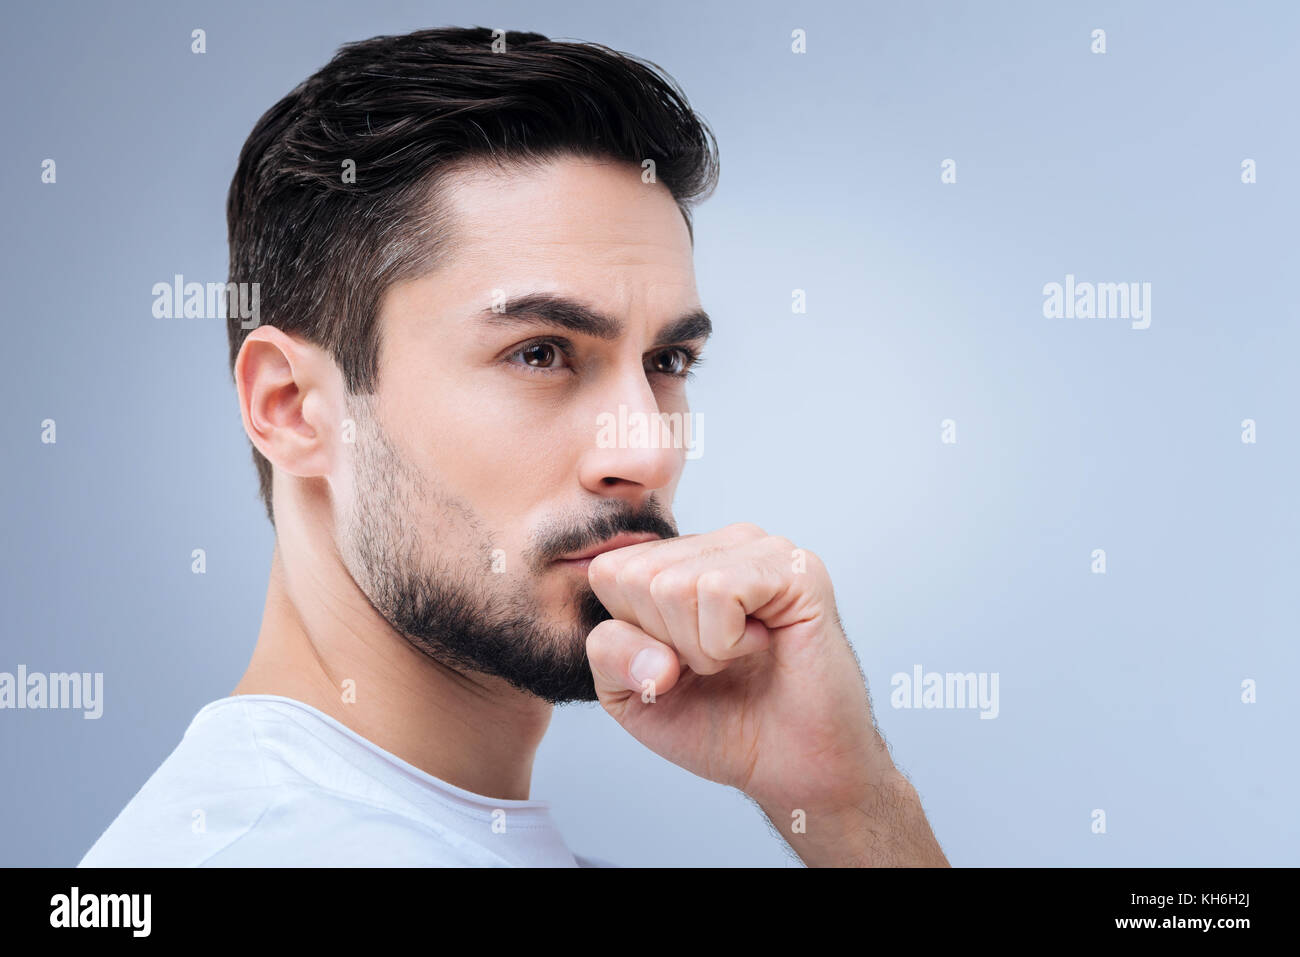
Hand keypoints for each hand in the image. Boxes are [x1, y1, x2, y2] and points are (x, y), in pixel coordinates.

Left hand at [584, 522, 946, 865]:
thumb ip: (608, 654)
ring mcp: (760, 550)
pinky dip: (727, 641)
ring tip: (739, 657)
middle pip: (635, 577)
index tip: (676, 664)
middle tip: (715, 665)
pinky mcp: (795, 569)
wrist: (792, 767)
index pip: (608, 571)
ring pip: (672, 584)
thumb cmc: (721, 724)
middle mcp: (719, 545)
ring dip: (700, 648)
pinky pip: (718, 590)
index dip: (632, 636)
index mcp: (680, 561)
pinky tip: (763, 647)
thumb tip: (649, 643)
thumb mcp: (632, 694)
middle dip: (665, 643)